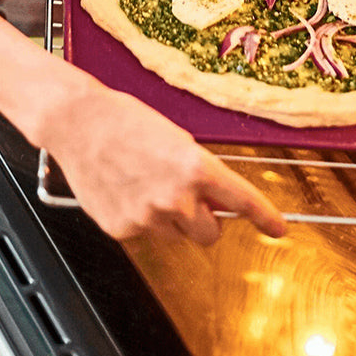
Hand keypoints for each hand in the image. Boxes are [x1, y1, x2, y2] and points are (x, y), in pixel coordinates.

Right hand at [0, 12, 285, 243]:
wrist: (78, 122)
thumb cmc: (125, 120)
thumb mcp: (176, 138)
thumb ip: (200, 172)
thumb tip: (218, 200)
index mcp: (195, 168)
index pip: (241, 201)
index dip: (264, 218)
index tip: (277, 229)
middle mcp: (176, 198)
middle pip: (210, 233)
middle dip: (204, 219)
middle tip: (187, 197)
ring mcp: (147, 218)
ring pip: (176, 235)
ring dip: (170, 219)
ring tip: (144, 184)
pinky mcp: (122, 230)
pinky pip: (145, 234)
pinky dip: (140, 219)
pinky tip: (124, 190)